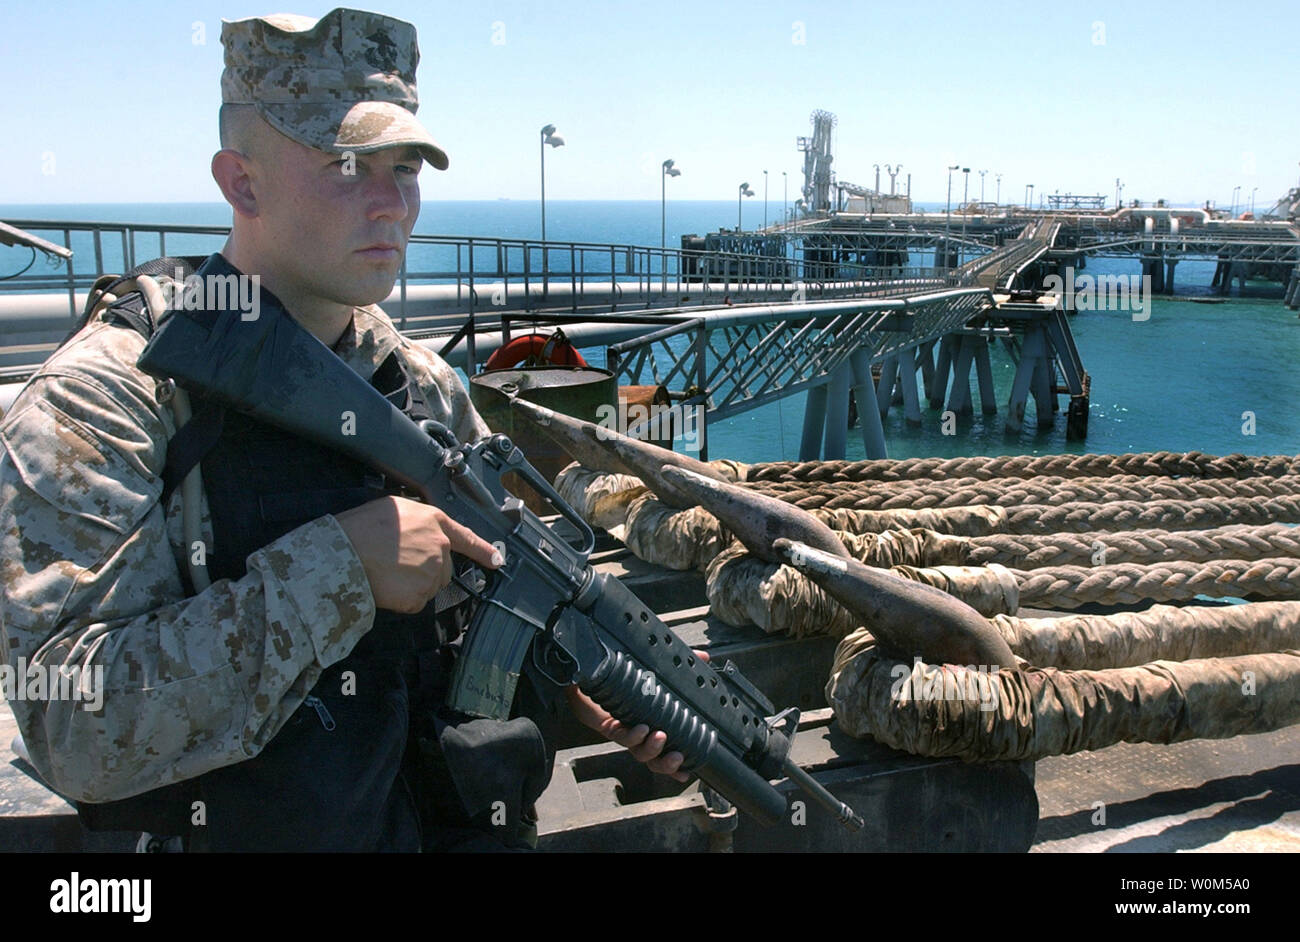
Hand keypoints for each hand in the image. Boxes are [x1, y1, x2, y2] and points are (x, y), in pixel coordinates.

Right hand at [335, 495, 501, 613]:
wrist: (344, 554)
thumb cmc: (360, 528)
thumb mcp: (395, 507)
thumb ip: (418, 521)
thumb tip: (421, 532)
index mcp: (434, 522)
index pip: (466, 537)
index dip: (483, 550)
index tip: (497, 560)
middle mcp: (439, 547)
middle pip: (443, 567)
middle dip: (424, 569)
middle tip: (393, 562)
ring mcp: (432, 572)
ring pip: (429, 586)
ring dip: (412, 584)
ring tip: (386, 572)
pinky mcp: (420, 595)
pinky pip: (414, 602)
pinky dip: (401, 599)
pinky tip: (386, 586)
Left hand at [565, 650, 710, 782]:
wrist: (589, 675)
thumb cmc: (624, 678)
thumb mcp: (657, 670)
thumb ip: (681, 665)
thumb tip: (704, 657)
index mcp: (652, 727)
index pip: (665, 752)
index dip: (675, 767)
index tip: (687, 773)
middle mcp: (638, 735)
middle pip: (653, 762)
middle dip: (666, 764)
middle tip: (676, 756)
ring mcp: (624, 731)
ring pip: (637, 752)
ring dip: (651, 748)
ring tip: (658, 735)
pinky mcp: (609, 725)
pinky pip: (621, 736)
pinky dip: (631, 734)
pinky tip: (638, 727)